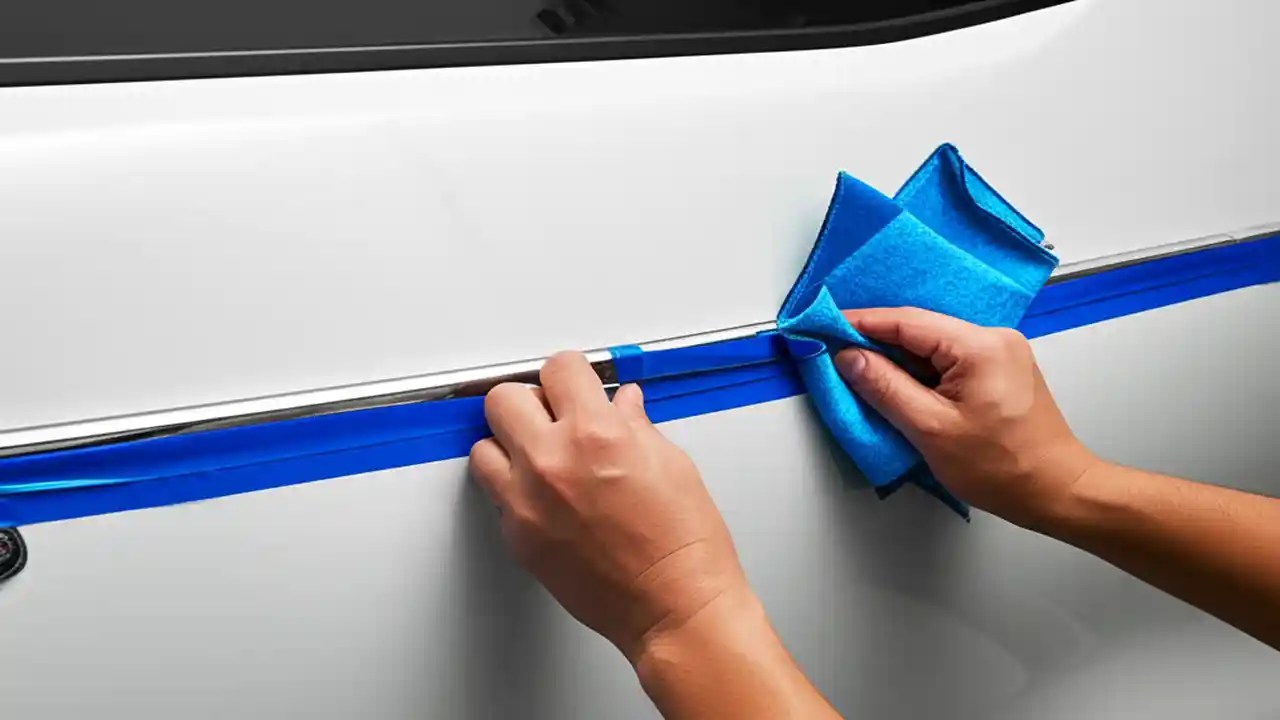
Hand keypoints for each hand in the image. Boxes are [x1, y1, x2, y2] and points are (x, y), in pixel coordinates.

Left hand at [469, 352, 749, 661]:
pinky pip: (496, 494)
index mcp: (597, 434)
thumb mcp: (671, 464)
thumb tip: (622, 406)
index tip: (575, 384)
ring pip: (484, 446)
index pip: (558, 369)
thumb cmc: (682, 545)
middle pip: (504, 399)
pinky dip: (514, 488)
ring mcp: (528, 501)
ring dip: (509, 445)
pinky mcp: (518, 536)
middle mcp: (553, 461)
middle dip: (531, 402)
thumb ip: (636, 426)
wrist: (674, 606)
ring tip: (540, 457)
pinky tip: (545, 496)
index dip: (570, 374)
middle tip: (552, 417)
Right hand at [834, 308, 1099, 524]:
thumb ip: (885, 388)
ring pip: (932, 345)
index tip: (824, 327)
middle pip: (920, 329)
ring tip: (858, 372)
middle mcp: (994, 338)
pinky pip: (947, 359)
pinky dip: (919, 370)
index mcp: (980, 346)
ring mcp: (1000, 352)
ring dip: (896, 358)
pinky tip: (897, 384)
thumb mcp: (931, 430)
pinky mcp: (999, 370)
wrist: (1057, 492)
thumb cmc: (1003, 469)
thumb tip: (848, 358)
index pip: (907, 321)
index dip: (860, 323)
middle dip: (875, 340)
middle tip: (833, 351)